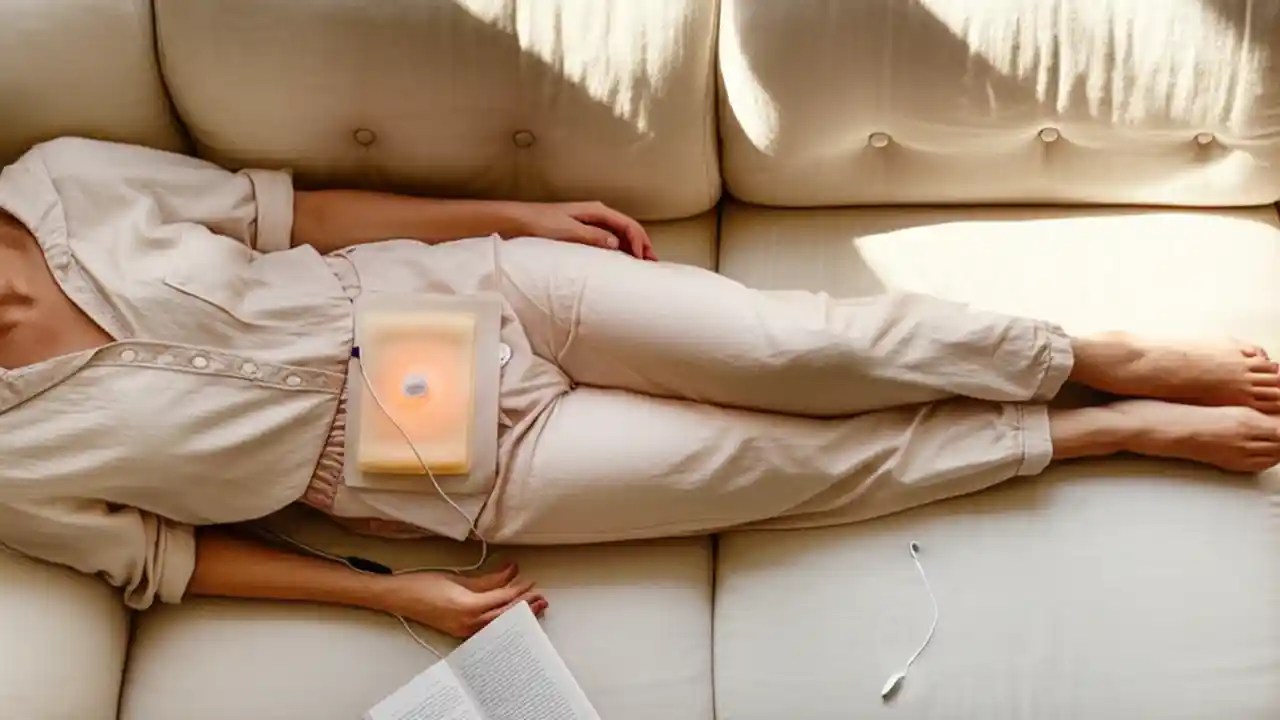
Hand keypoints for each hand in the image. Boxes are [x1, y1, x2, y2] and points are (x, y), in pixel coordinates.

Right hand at [378, 563, 547, 637]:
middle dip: (525, 607)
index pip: (502, 599)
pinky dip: (502, 621)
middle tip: (542, 599)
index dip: (519, 591)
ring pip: (498, 624)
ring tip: (534, 608)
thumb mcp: (459, 578)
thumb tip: (511, 571)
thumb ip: (488, 579)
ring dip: (516, 615)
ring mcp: (464, 630)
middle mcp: (468, 623)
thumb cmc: (423, 586)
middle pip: (504, 615)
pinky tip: (510, 617)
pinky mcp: (460, 632)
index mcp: (469, 607)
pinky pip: (487, 629)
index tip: (531, 583)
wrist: (399, 598)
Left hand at [510, 201, 656, 260]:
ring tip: (642, 263)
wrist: (518, 221)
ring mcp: (591, 221)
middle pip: (628, 228)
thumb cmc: (541, 224)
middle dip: (642, 244)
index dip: (639, 242)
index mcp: (597, 211)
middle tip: (652, 263)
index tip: (644, 259)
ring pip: (620, 233)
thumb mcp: (568, 231)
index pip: (627, 225)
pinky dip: (620, 248)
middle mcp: (597, 213)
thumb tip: (617, 244)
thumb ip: (593, 237)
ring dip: (633, 246)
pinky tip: (622, 258)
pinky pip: (609, 238)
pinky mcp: (584, 230)